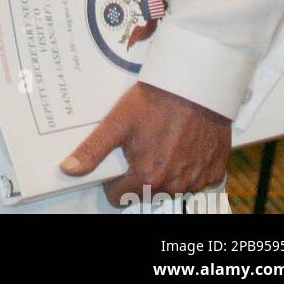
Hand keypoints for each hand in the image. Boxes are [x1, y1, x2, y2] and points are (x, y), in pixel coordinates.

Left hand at [59, 82, 231, 206]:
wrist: (197, 86)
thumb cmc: (156, 101)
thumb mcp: (117, 122)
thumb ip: (92, 150)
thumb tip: (69, 169)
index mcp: (148, 177)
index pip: (121, 196)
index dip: (113, 182)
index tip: (115, 164)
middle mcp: (175, 185)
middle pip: (147, 193)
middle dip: (139, 176)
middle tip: (138, 147)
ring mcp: (197, 180)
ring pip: (173, 188)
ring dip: (165, 173)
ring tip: (161, 143)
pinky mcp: (215, 170)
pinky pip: (197, 179)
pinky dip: (188, 168)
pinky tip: (183, 146)